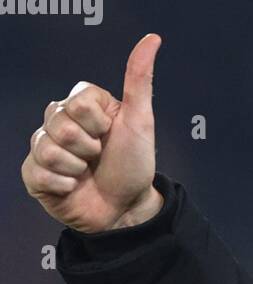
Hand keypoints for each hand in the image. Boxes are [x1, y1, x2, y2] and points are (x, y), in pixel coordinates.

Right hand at [20, 33, 163, 233]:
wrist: (127, 209)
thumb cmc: (134, 165)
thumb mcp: (141, 122)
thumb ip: (139, 80)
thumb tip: (152, 39)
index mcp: (82, 106)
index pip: (77, 101)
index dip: (98, 124)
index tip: (110, 135)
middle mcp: (59, 122)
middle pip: (60, 123)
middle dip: (88, 147)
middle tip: (98, 157)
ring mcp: (44, 147)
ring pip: (48, 148)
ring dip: (76, 168)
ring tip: (86, 174)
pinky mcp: (34, 174)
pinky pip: (38, 172)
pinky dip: (62, 186)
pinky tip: (73, 188)